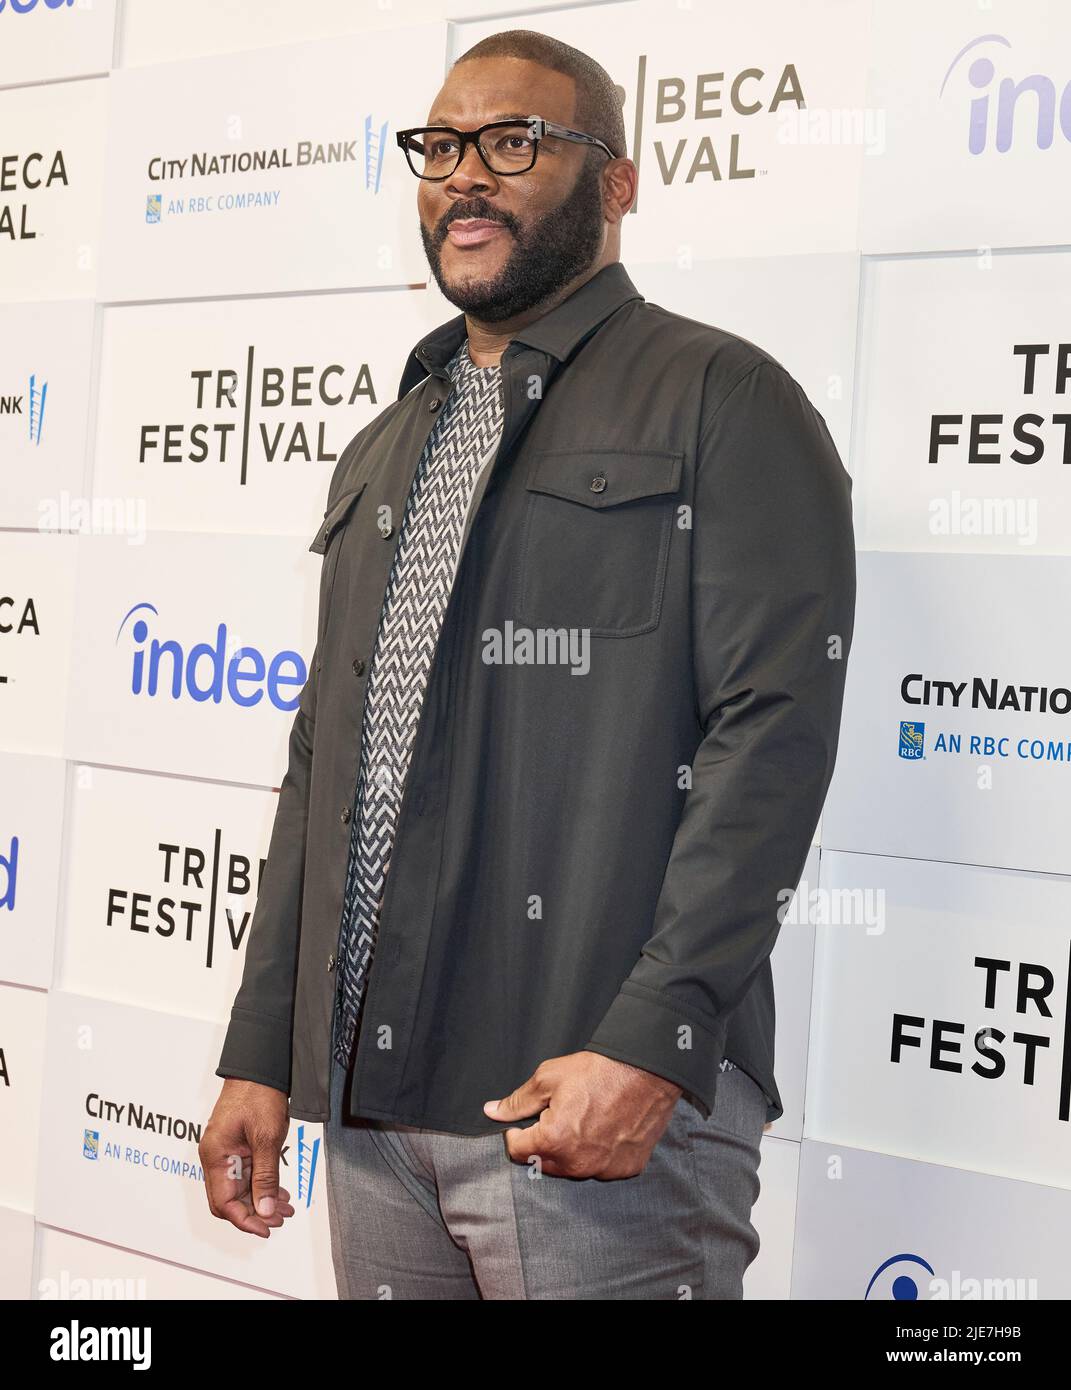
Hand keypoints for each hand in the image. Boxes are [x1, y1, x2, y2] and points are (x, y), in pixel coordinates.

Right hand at [200, 1078, 295, 1236]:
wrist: (259, 1067)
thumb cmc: (258, 1094)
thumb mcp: (267, 1137)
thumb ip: (266, 1176)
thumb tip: (266, 1209)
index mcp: (215, 1156)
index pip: (224, 1202)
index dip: (245, 1220)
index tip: (266, 1228)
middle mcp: (216, 1156)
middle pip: (229, 1199)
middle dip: (255, 1213)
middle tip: (280, 1219)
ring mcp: (225, 1152)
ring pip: (240, 1189)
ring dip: (262, 1201)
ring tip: (286, 1209)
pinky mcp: (236, 1146)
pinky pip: (246, 1174)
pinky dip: (263, 1185)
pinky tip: (280, 1193)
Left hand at [483, 1051, 682, 1179]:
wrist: (646, 1071)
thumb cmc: (597, 1071)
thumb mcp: (549, 1078)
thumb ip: (518, 1101)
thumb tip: (492, 1112)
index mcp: (554, 1141)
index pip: (517, 1151)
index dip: (516, 1134)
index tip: (525, 1122)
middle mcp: (577, 1163)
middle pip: (543, 1163)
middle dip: (542, 1144)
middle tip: (556, 1116)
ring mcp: (604, 1169)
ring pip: (572, 1168)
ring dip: (569, 1151)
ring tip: (581, 1121)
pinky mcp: (625, 1169)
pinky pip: (601, 1168)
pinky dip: (597, 1154)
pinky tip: (603, 1130)